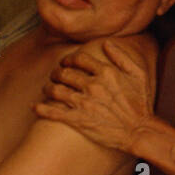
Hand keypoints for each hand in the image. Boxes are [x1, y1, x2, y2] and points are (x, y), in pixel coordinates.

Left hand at [34, 41, 153, 152]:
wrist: (139, 131)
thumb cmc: (141, 103)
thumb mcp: (139, 75)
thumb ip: (122, 57)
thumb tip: (107, 43)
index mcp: (106, 72)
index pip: (79, 59)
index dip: (69, 59)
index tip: (67, 62)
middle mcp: (92, 85)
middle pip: (64, 73)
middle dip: (56, 72)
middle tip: (55, 75)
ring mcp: (84, 103)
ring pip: (55, 90)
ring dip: (48, 88)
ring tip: (47, 89)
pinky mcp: (78, 120)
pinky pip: (53, 112)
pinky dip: (40, 109)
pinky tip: (34, 107)